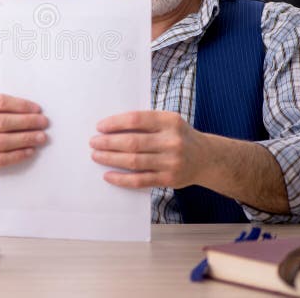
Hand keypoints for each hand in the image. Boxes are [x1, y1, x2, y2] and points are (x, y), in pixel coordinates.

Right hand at [0, 93, 47, 180]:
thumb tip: (31, 110)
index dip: (20, 105)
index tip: (37, 109)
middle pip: (2, 122)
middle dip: (26, 122)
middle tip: (43, 123)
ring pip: (2, 141)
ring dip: (25, 138)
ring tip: (41, 137)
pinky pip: (0, 159)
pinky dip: (18, 155)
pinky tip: (30, 151)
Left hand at [89, 111, 208, 188]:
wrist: (206, 158)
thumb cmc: (179, 136)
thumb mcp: (168, 122)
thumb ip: (145, 122)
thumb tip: (110, 127)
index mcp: (170, 121)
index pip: (136, 120)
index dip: (115, 123)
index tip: (100, 127)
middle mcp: (172, 141)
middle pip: (132, 142)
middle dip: (108, 142)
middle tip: (93, 142)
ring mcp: (171, 162)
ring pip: (133, 161)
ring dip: (110, 159)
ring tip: (96, 155)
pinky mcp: (169, 179)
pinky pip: (140, 180)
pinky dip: (121, 179)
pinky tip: (108, 175)